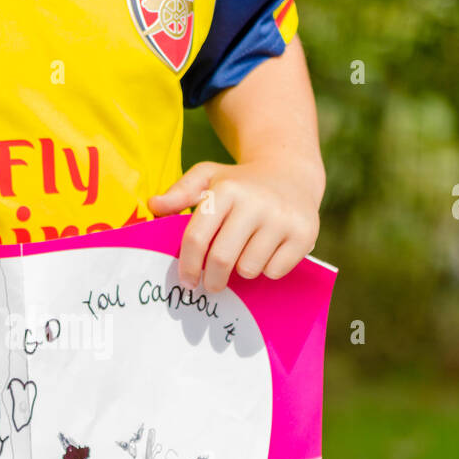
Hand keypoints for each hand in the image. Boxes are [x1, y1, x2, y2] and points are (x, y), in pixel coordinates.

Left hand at [149, 160, 320, 293]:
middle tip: (212, 284)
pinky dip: (267, 269)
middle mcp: (256, 203)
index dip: (188, 265)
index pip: (197, 238)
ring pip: (249, 269)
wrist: (292, 174)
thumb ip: (180, 193)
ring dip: (242, 271)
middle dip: (212, 280)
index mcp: (228, 190)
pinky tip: (267, 252)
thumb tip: (153, 206)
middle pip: (222, 259)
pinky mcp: (305, 233)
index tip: (187, 281)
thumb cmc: (240, 183)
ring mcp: (283, 218)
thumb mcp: (208, 177)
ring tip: (244, 257)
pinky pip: (275, 271)